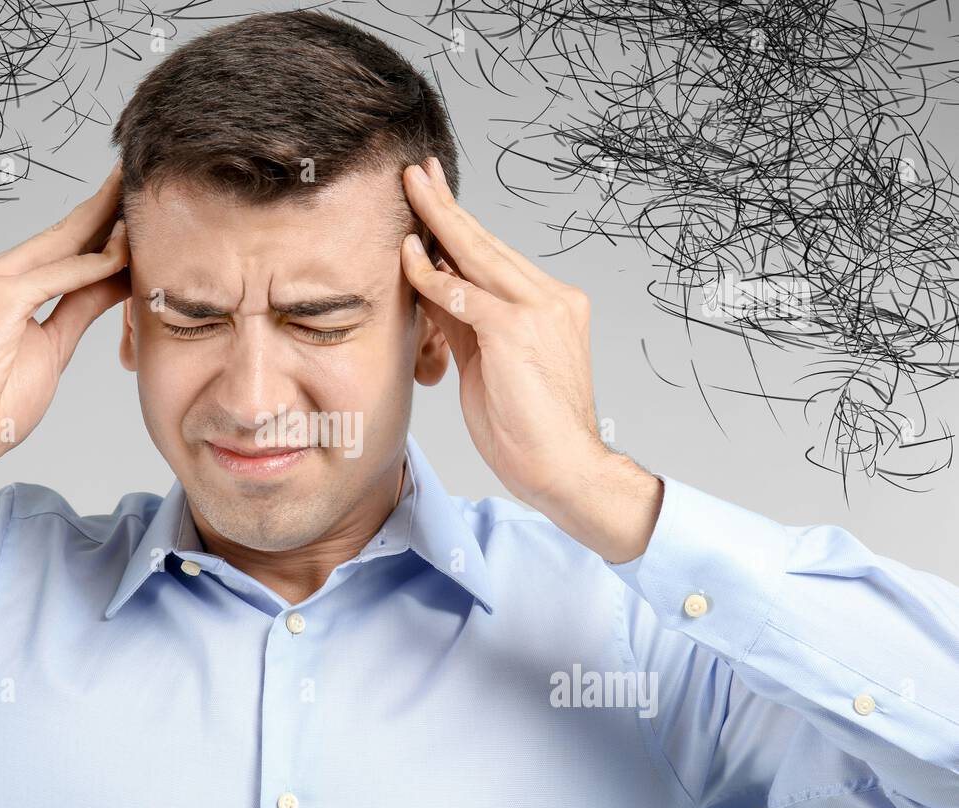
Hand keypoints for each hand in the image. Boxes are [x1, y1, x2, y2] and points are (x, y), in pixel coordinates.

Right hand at [0, 162, 130, 472]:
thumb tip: (116, 278)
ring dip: (105, 226)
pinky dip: (91, 268)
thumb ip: (79, 306)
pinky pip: (56, 277)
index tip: (128, 206)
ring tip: (140, 202)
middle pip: (60, 234)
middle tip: (137, 177)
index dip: (96, 225)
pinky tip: (121, 257)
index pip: (57, 247)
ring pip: (60, 246)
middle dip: (103, 206)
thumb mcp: (51, 347)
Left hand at [400, 156, 660, 561]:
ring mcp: (539, 310)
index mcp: (549, 305)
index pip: (493, 257)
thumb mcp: (486, 365)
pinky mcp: (518, 329)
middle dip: (446, 205)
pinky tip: (409, 257)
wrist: (564, 469)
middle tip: (417, 171)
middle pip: (486, 244)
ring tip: (410, 188)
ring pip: (478, 255)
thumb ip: (462, 323)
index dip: (459, 227)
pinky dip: (433, 277)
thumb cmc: (527, 428)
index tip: (434, 196)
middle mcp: (550, 298)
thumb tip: (430, 287)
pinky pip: (464, 295)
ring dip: (438, 220)